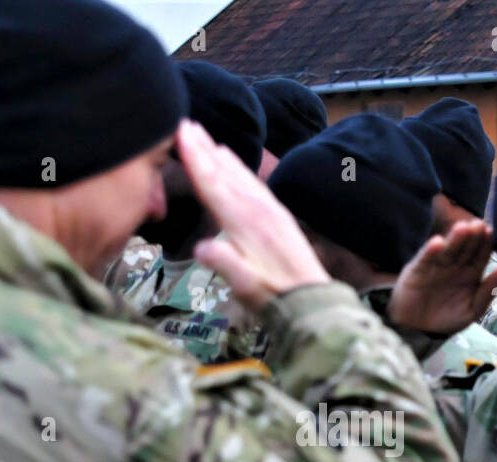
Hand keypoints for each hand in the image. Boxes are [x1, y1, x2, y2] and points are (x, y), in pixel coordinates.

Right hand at [176, 119, 330, 307]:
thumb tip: (202, 249)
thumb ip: (227, 266)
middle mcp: (258, 210)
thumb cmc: (276, 299)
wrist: (314, 303)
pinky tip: (234, 164)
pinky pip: (254, 184)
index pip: (214, 185)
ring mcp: (271, 211)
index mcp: (245, 224)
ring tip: (205, 136)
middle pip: (225, 173)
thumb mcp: (248, 288)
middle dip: (205, 148)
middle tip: (187, 124)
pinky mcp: (279, 216)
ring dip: (220, 155)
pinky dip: (240, 169)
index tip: (182, 131)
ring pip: (241, 175)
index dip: (196, 158)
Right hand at [389, 219, 496, 335]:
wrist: (418, 329)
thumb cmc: (447, 318)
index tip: (491, 232)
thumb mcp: (472, 309)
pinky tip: (437, 242)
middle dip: (472, 237)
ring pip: (448, 250)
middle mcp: (455, 266)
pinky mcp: (418, 269)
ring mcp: (437, 266)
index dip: (485, 244)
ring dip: (454, 239)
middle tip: (479, 225)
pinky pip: (425, 259)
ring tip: (462, 228)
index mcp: (471, 273)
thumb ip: (488, 291)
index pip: (481, 255)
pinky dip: (430, 251)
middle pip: (465, 249)